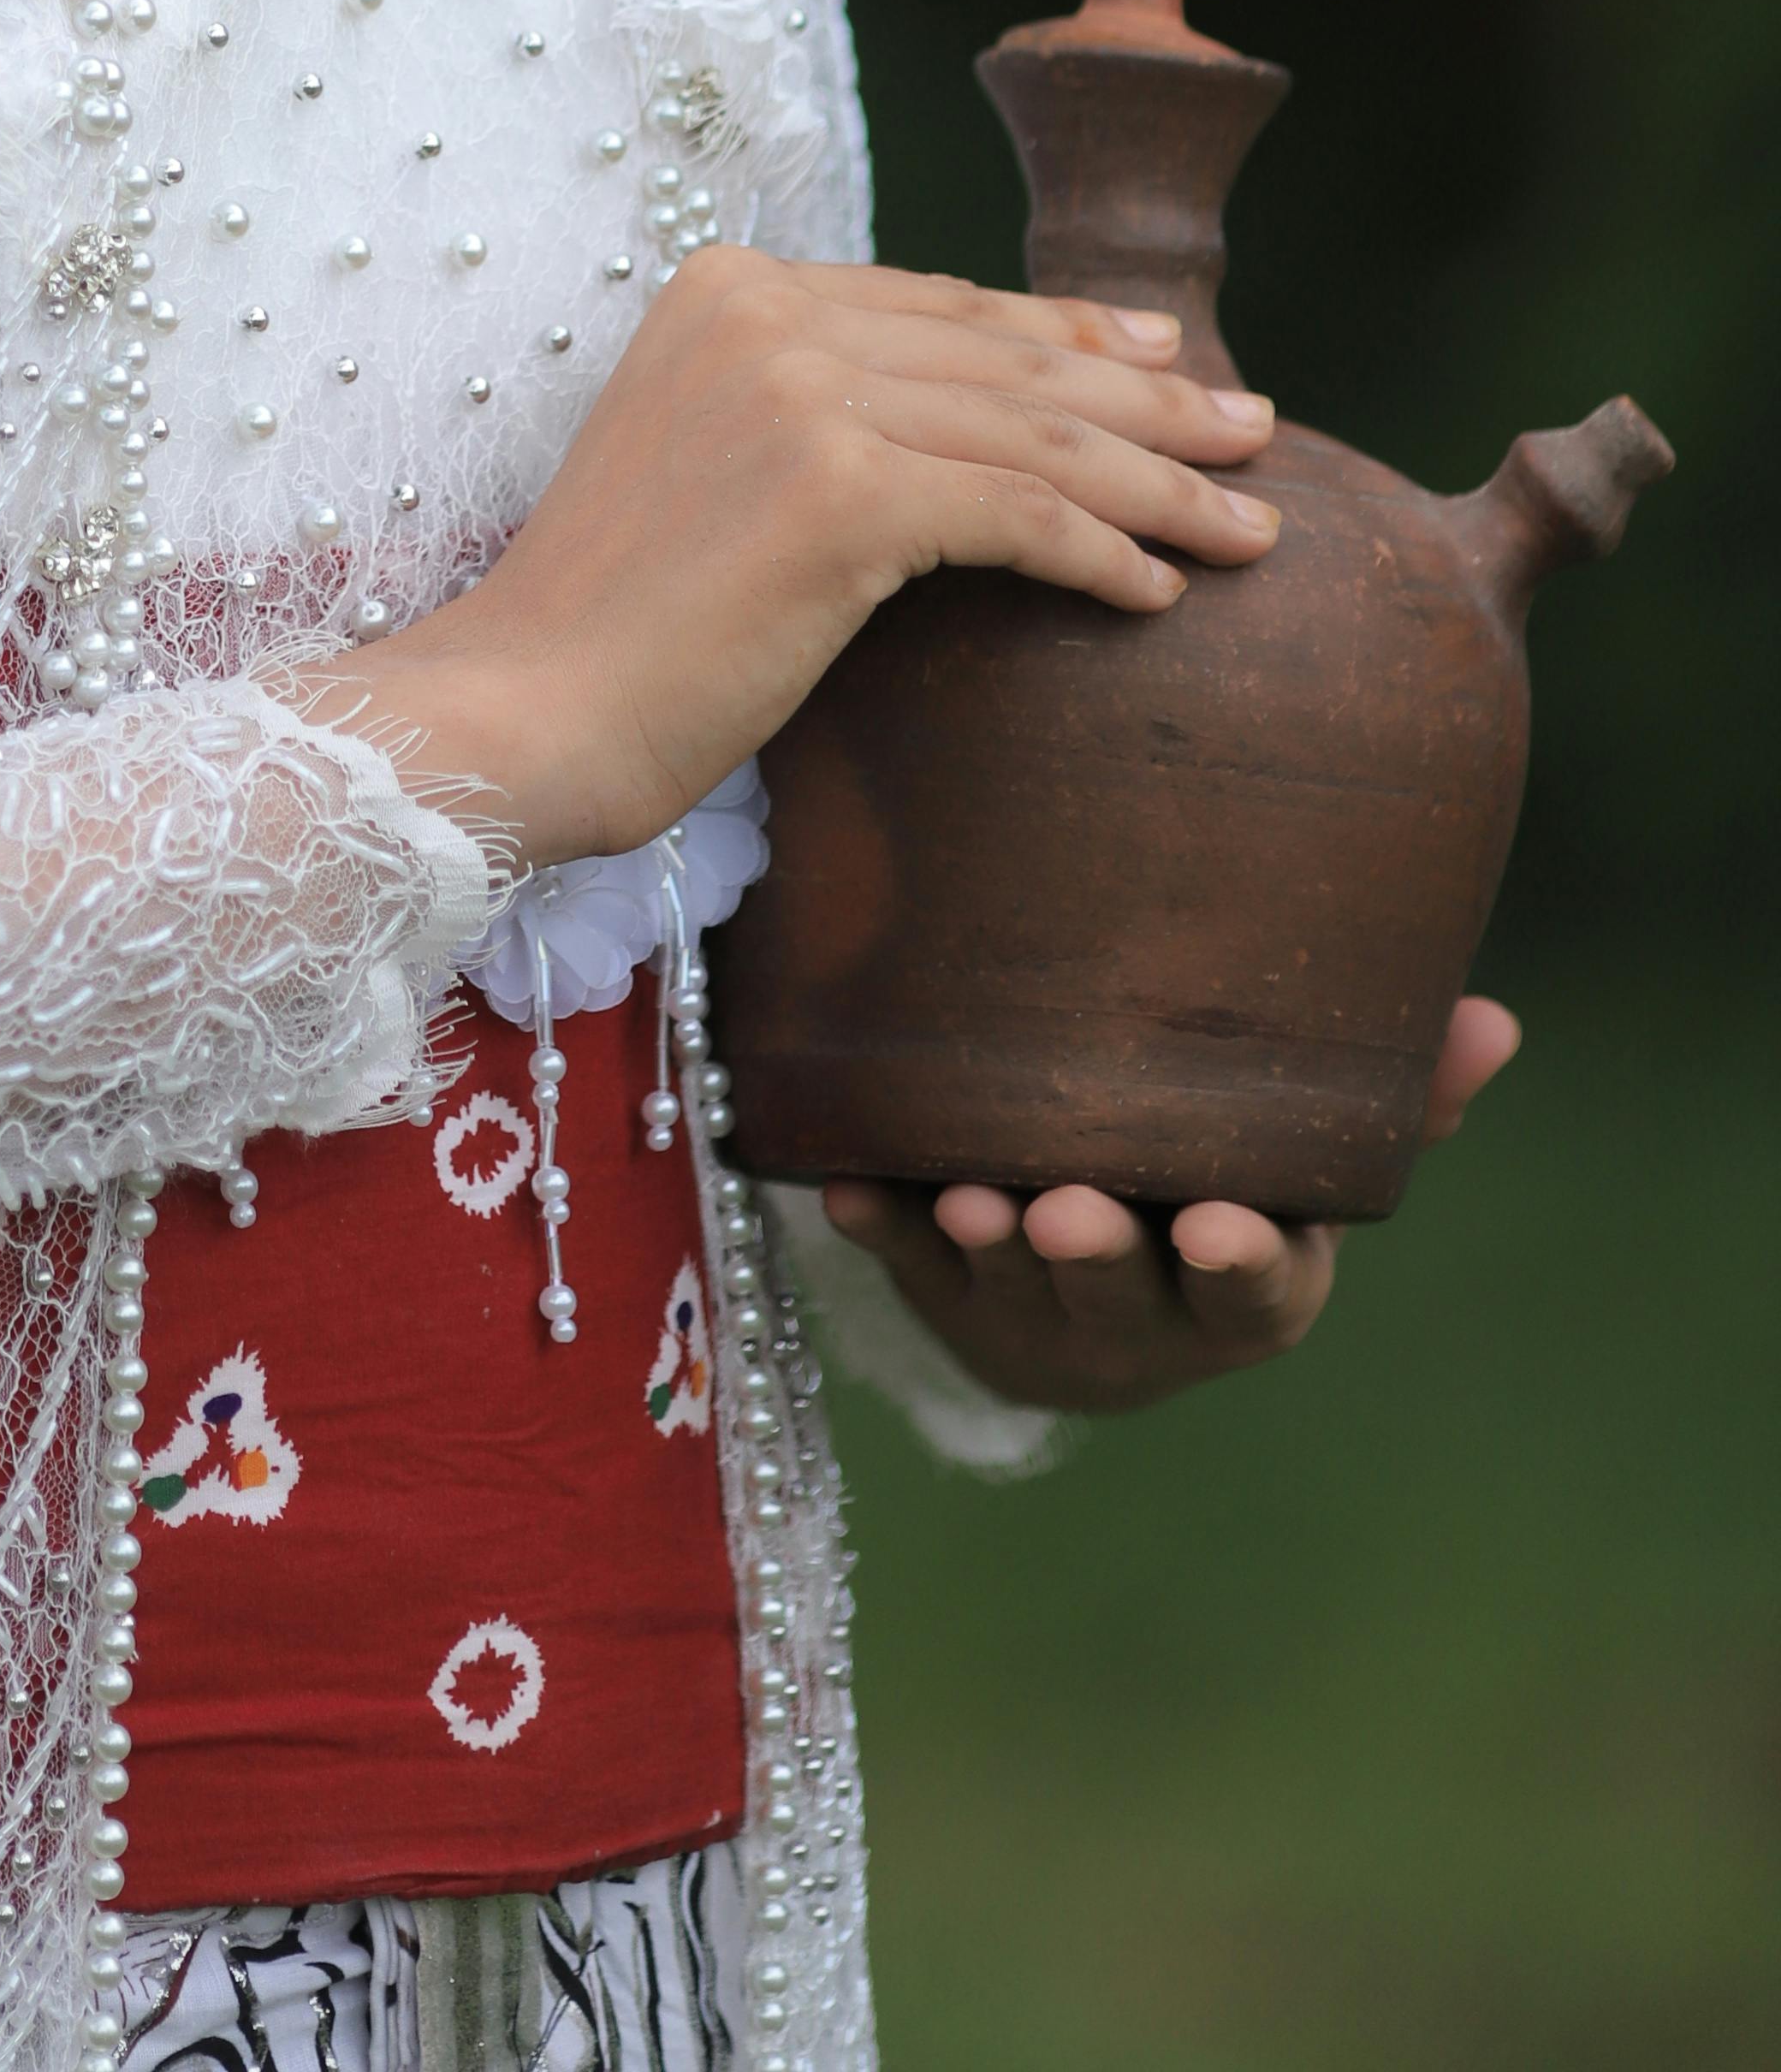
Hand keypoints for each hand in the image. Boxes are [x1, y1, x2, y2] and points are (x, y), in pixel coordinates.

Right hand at [293, 243, 1284, 865]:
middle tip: (1256, 433)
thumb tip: (973, 412)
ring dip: (1161, 485)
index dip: (1071, 334)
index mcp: (730, 287)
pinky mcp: (838, 489)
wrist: (520, 709)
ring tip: (1250, 525)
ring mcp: (800, 391)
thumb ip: (813, 409)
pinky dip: (1102, 553)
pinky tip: (1155, 594)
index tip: (1168, 364)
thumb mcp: (710, 464)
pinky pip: (1017, 515)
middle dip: (1151, 401)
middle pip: (1005, 358)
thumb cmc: (616, 624)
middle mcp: (765, 312)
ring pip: (1034, 433)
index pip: (943, 305)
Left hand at [816, 995, 1522, 1410]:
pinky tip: (844, 1186)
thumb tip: (1495, 1021)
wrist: (1097, 1264)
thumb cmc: (1225, 1174)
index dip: (1241, 1269)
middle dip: (1094, 1258)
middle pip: (1119, 1299)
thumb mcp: (1308, 1149)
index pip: (1254, 1299)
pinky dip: (877, 1227)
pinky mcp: (940, 1295)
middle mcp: (1141, 1319)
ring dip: (980, 1243)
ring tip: (963, 1191)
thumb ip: (1398, 1094)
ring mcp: (1035, 1318)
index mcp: (1245, 1289)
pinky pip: (897, 1266)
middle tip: (1068, 1209)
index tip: (1221, 1228)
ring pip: (1005, 1289)